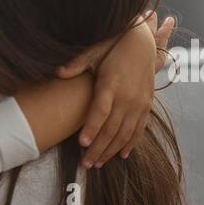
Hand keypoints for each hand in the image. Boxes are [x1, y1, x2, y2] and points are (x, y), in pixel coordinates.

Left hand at [57, 10, 175, 166]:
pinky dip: (131, 143)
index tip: (81, 144)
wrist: (141, 40)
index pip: (100, 111)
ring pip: (125, 133)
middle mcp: (127, 96)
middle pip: (112, 128)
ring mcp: (139, 102)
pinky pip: (139, 128)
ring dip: (111, 151)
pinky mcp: (147, 104)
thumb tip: (57, 72)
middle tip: (85, 163)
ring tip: (98, 164)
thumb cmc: (112, 46)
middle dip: (98, 148)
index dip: (91, 129)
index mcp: (111, 84)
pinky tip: (121, 156)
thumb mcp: (94, 51)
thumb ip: (76, 64)